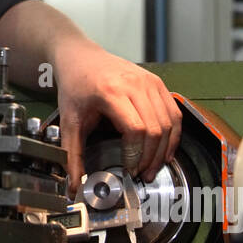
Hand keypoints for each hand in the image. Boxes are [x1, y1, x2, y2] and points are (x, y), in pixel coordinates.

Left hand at [53, 38, 181, 197]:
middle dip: (151, 157)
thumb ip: (72, 154)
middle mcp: (134, 84)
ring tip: (153, 167)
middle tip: (143, 174)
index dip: (136, 154)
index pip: (136, 129)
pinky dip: (173, 134)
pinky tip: (164, 150)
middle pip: (156, 128)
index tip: (128, 169)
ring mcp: (149, 81)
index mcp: (111, 91)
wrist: (81, 57)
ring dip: (165, 149)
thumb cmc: (75, 86)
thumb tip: (74, 186)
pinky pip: (174, 112)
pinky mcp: (157, 82)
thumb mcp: (69, 121)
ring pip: (169, 122)